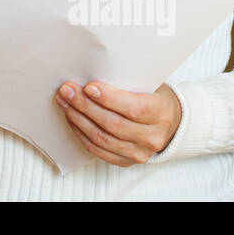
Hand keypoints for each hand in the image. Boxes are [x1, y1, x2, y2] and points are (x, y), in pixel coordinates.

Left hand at [53, 80, 182, 166]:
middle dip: (85, 106)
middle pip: (113, 124)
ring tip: (64, 102)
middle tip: (67, 90)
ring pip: (102, 138)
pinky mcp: (126, 161)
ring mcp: (139, 153)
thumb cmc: (154, 98)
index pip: (134, 108)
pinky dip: (81, 133)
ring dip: (78, 119)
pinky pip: (98, 150)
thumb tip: (90, 73)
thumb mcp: (149, 85)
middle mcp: (152, 137)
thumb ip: (126, 83)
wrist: (169, 123)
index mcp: (162, 113)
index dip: (109, 98)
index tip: (89, 86)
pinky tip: (72, 118)